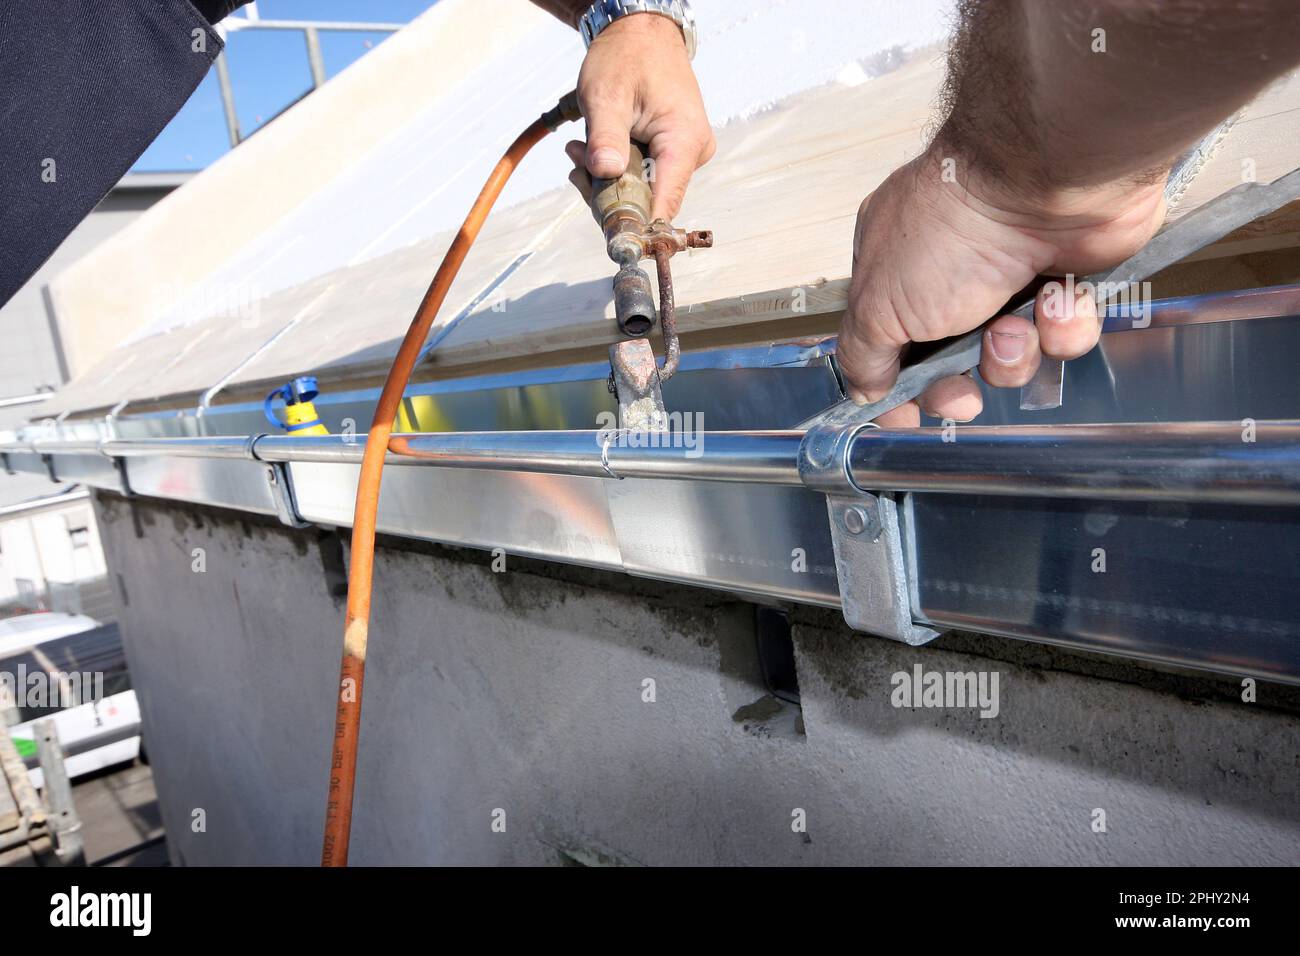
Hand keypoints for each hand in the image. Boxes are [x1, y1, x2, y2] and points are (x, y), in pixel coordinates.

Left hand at [566, 13, 714, 220]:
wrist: (641, 34)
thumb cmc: (626, 57)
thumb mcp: (606, 95)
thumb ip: (605, 138)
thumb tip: (605, 174)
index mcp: (683, 141)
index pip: (664, 204)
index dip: (637, 226)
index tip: (611, 237)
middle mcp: (692, 154)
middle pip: (649, 202)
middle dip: (607, 193)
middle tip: (576, 165)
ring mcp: (684, 154)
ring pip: (642, 191)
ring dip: (605, 179)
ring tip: (579, 148)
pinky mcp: (672, 154)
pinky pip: (642, 176)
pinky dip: (614, 169)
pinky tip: (592, 150)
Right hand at [838, 148, 1168, 425]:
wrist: (1044, 181)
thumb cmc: (954, 232)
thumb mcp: (878, 306)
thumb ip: (862, 355)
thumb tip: (864, 391)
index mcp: (894, 270)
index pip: (889, 345)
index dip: (901, 388)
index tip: (907, 417)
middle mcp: (951, 274)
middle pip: (953, 364)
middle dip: (961, 383)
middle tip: (966, 388)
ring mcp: (1012, 278)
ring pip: (1013, 357)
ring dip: (1014, 353)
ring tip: (1016, 324)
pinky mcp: (1067, 281)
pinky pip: (1065, 336)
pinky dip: (1062, 326)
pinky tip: (1057, 297)